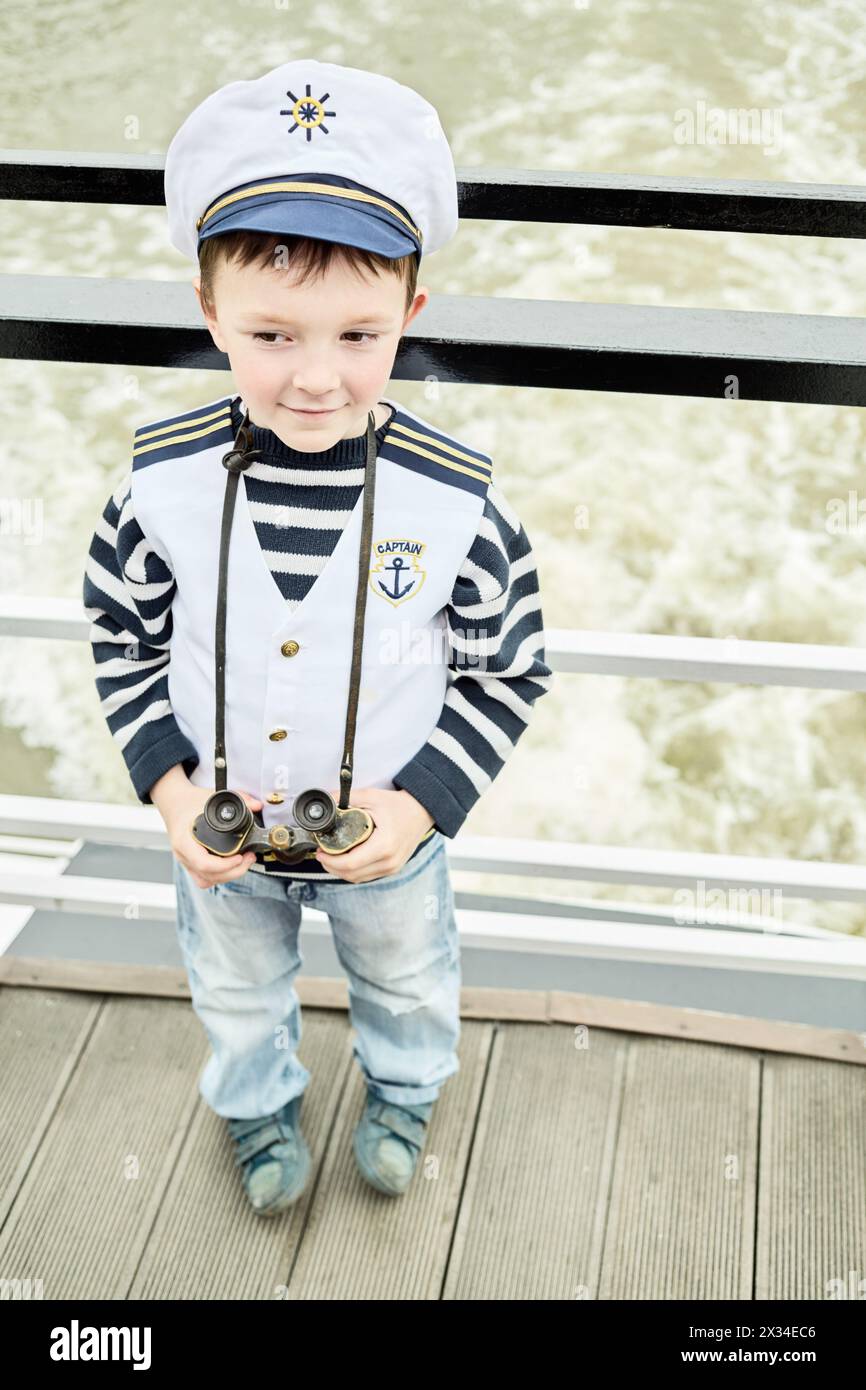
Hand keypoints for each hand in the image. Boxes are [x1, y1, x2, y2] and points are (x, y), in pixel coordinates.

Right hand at [161, 781, 260, 889]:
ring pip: (206, 880)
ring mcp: (186, 860)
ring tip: (243, 863)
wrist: (174, 803)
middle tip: (248, 858)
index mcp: (185, 840)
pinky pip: (203, 878)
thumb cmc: (189, 802)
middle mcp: (183, 854)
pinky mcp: (190, 863)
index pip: (204, 863)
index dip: (225, 865)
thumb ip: (239, 799)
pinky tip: (230, 867)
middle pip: (208, 876)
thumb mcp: (213, 797)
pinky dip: (218, 877)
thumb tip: (257, 805)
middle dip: (233, 871)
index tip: (240, 857)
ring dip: (227, 876)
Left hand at [313, 786, 434, 882]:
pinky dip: (353, 871)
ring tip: (331, 857)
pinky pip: (366, 876)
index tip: (320, 851)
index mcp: (383, 846)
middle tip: (322, 853)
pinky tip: (345, 860)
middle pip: (351, 874)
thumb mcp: (371, 797)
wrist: (421, 811)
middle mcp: (389, 861)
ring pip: (358, 878)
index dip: (330, 861)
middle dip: (332, 866)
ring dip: (341, 871)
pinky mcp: (392, 869)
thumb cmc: (398, 805)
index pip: (350, 864)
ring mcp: (392, 868)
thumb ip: (346, 799)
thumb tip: (325, 802)